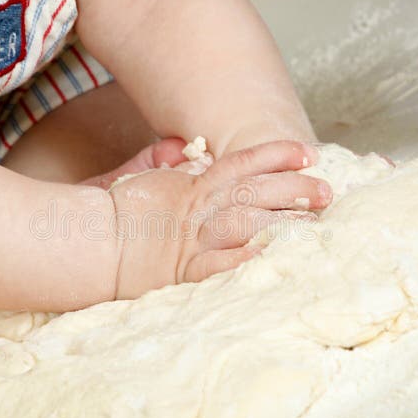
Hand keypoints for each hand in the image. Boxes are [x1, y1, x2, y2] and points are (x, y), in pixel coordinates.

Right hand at [111, 140, 331, 298]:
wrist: (92, 242)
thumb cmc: (118, 210)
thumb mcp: (143, 176)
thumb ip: (166, 160)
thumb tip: (183, 147)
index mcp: (193, 187)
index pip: (242, 164)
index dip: (276, 156)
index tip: (308, 152)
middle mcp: (199, 210)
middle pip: (254, 192)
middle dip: (292, 189)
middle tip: (325, 192)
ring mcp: (194, 240)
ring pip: (247, 223)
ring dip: (283, 221)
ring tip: (315, 222)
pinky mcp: (187, 270)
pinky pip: (223, 265)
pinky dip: (250, 261)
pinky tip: (278, 258)